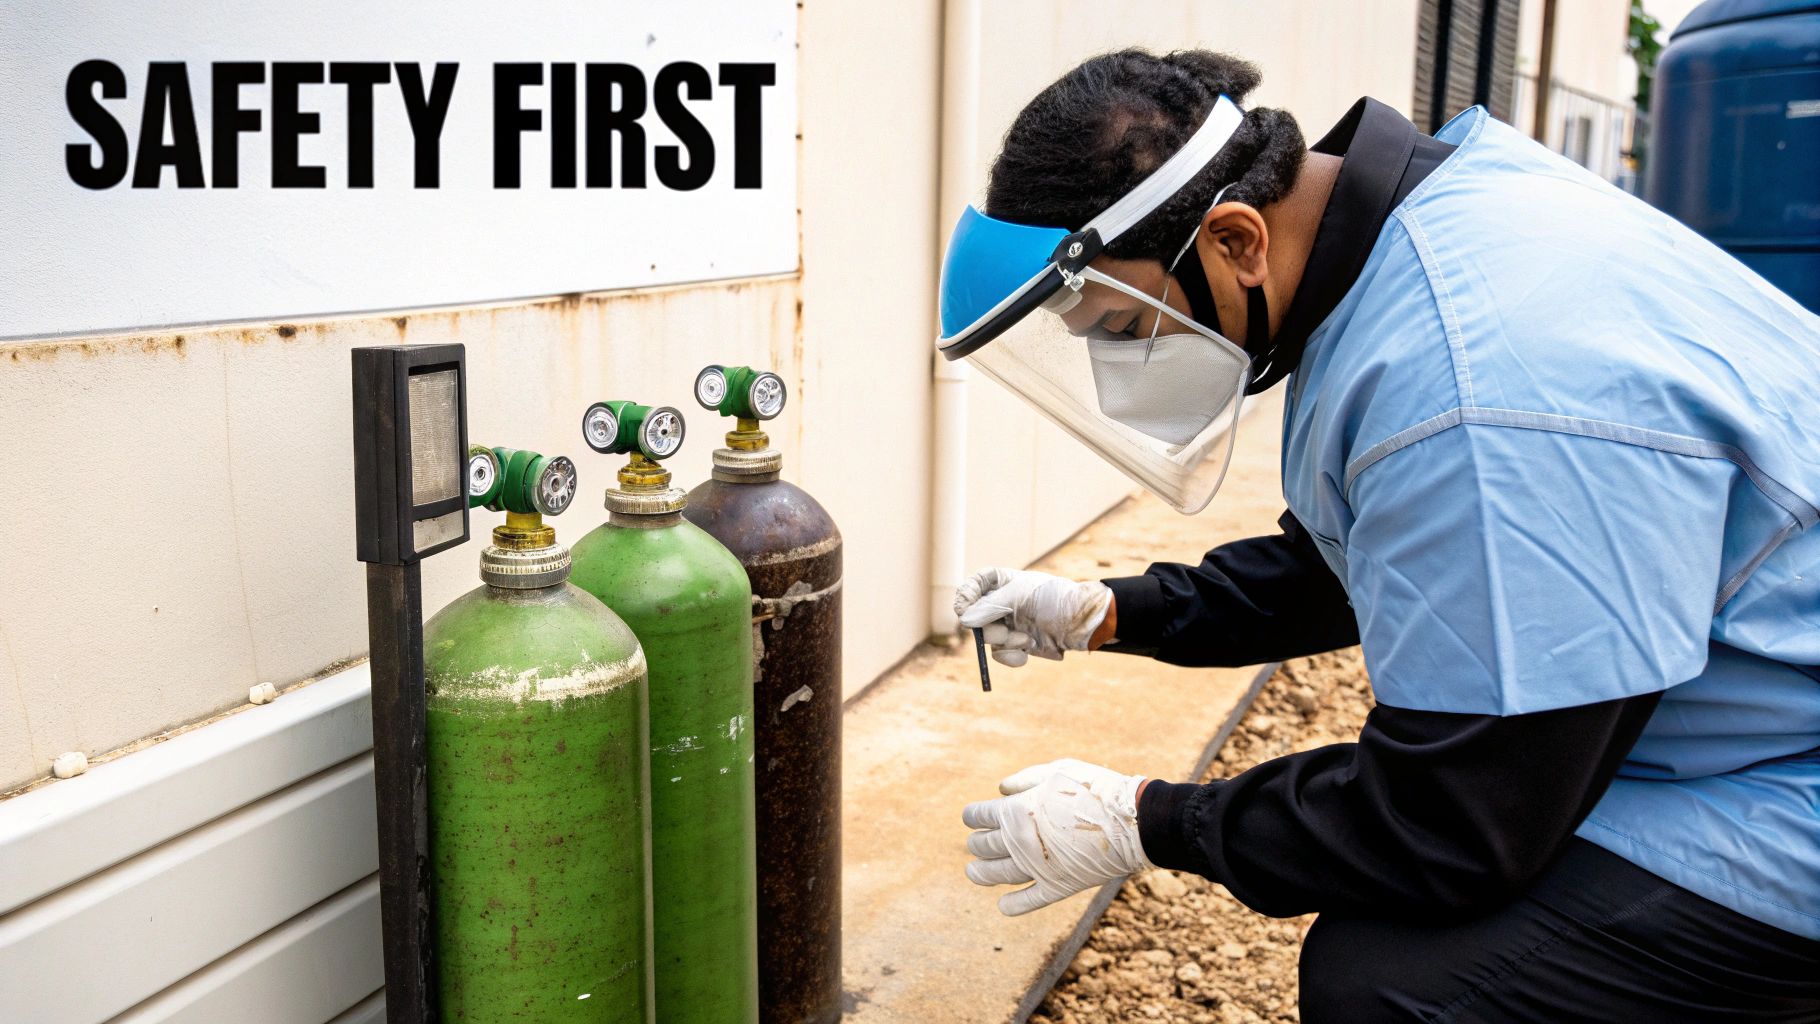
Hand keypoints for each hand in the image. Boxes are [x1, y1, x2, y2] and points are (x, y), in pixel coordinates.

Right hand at [954, 568, 1112, 666]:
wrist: (1081, 623)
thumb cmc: (1053, 599)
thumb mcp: (1020, 597)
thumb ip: (990, 607)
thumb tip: (963, 620)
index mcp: (1003, 582)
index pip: (975, 585)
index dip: (965, 595)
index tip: (962, 609)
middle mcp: (1002, 603)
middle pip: (976, 616)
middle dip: (989, 626)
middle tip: (1002, 631)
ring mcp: (1008, 624)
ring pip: (987, 638)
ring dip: (1004, 642)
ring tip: (1026, 640)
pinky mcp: (1016, 644)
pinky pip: (1000, 654)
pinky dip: (1011, 656)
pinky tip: (1027, 652)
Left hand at [961, 758, 1151, 915]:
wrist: (1133, 822)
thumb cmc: (1094, 788)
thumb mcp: (1058, 770)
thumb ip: (1026, 778)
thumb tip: (1000, 789)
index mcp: (1018, 811)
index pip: (980, 816)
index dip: (972, 816)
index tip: (971, 817)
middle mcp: (1021, 842)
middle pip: (986, 845)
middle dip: (977, 842)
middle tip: (975, 842)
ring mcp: (1038, 867)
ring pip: (999, 874)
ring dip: (982, 874)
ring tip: (972, 873)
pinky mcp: (1058, 886)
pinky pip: (1029, 900)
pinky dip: (1013, 905)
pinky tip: (1002, 905)